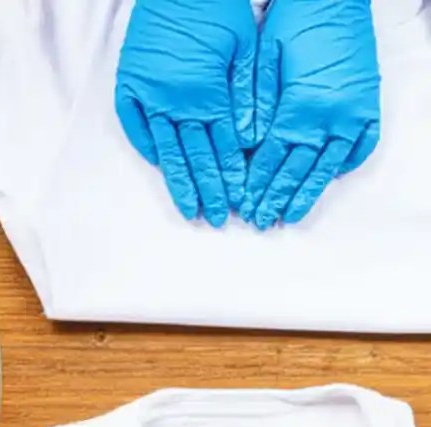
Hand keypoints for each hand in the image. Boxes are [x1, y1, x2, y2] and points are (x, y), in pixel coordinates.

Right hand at [115, 0, 257, 226]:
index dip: (231, 177)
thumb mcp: (247, 47)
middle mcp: (176, 100)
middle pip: (195, 156)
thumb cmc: (218, 7)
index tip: (239, 202)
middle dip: (208, 190)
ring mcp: (148, 94)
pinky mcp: (130, 83)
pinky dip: (147, 146)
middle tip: (217, 218)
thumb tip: (250, 140)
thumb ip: (249, 97)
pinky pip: (135, 124)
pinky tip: (159, 166)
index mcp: (209, 92)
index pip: (223, 147)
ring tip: (189, 208)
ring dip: (180, 179)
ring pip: (166, 148)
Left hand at [241, 0, 380, 228]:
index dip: (256, 184)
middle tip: (260, 220)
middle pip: (297, 169)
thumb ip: (256, 104)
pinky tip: (329, 177)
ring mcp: (354, 112)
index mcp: (298, 106)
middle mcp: (329, 115)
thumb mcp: (264, 57)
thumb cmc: (295, 20)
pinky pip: (361, 145)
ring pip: (328, 165)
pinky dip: (345, 164)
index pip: (270, 157)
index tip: (243, 205)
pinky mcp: (369, 104)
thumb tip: (245, 144)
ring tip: (290, 215)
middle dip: (276, 197)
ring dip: (307, 192)